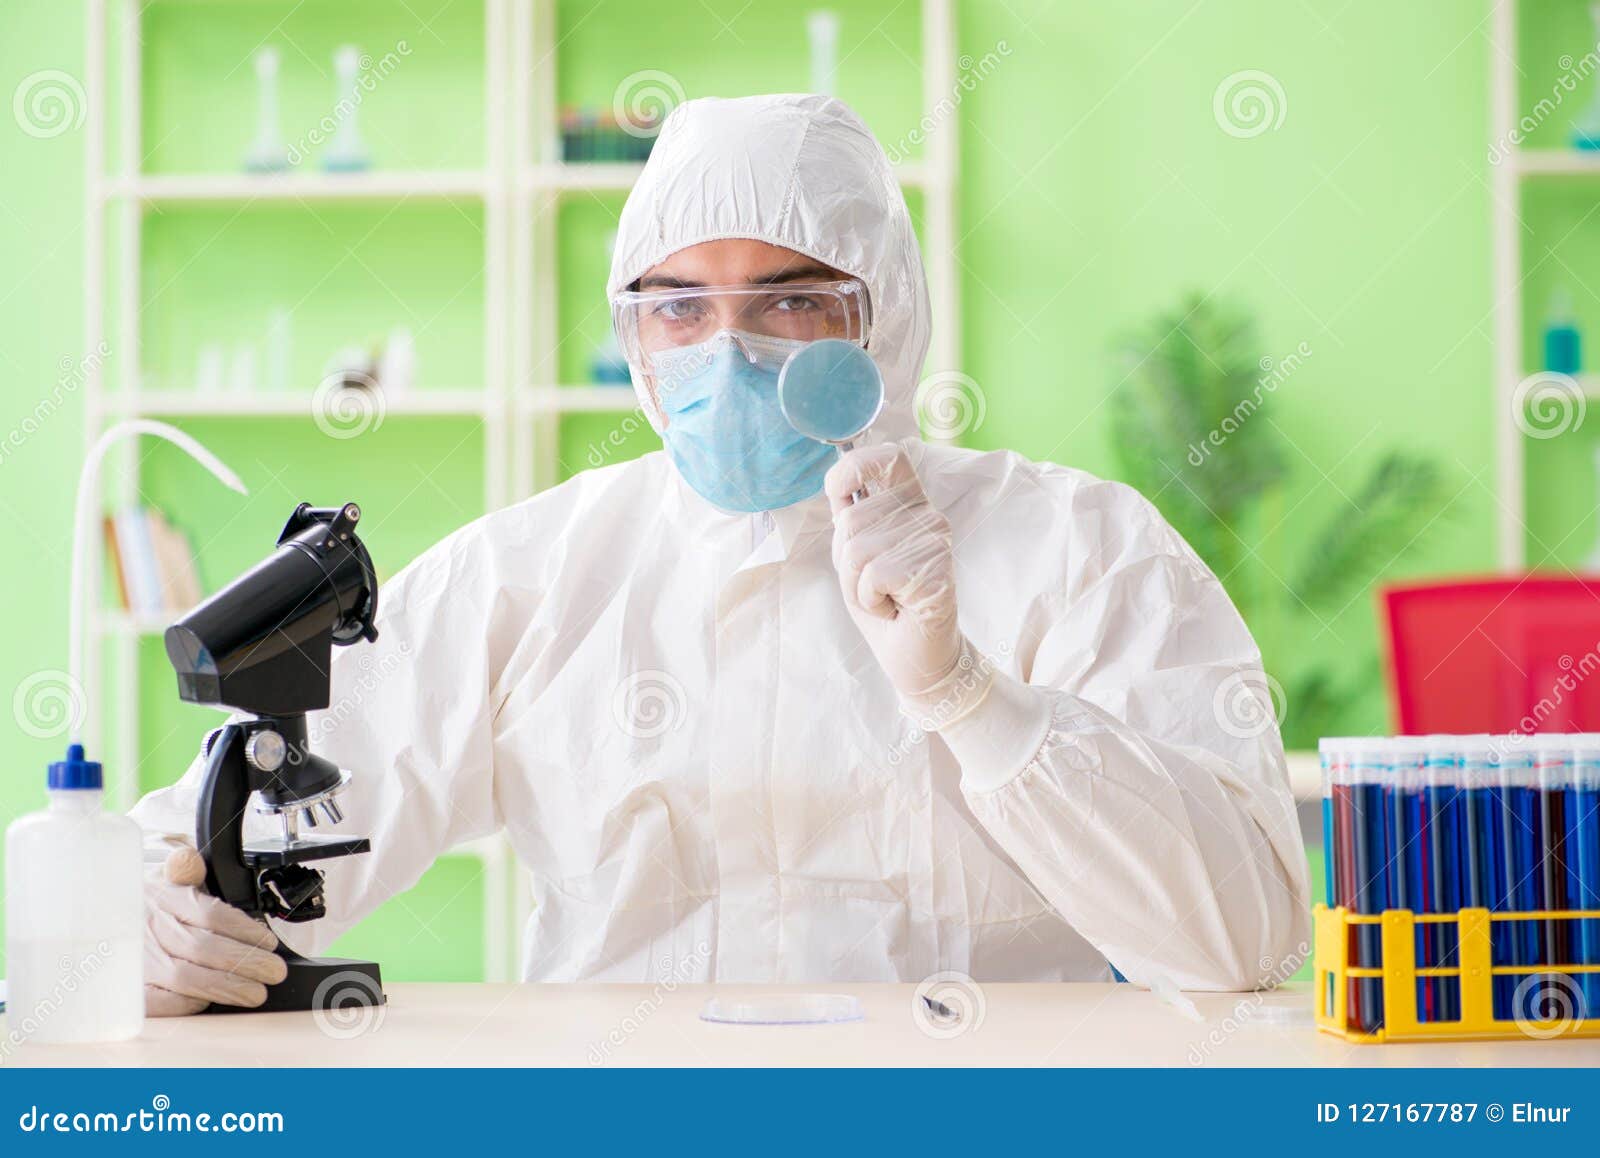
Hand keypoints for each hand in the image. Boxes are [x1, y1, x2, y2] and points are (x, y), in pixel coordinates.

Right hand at [144, 846, 287, 1015]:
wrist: (102, 919)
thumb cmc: (145, 902)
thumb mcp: (164, 875)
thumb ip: (185, 867)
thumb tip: (189, 860)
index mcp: (163, 898)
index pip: (209, 914)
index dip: (244, 930)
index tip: (268, 941)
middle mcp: (149, 929)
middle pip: (202, 948)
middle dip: (245, 962)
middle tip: (274, 971)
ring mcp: (137, 960)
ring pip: (185, 977)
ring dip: (226, 987)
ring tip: (256, 992)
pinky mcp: (128, 987)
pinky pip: (156, 1001)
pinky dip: (184, 1004)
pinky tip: (208, 1001)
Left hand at [826, 444, 964, 697]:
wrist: (915, 657)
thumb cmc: (885, 604)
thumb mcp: (856, 556)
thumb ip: (850, 518)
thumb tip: (837, 483)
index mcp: (909, 503)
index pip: (887, 457)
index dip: (853, 468)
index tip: (838, 492)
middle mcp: (927, 515)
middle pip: (852, 519)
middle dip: (845, 560)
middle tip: (873, 583)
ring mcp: (935, 542)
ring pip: (858, 550)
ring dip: (857, 585)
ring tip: (885, 597)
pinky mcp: (935, 572)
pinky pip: (874, 576)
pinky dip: (871, 601)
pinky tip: (894, 608)